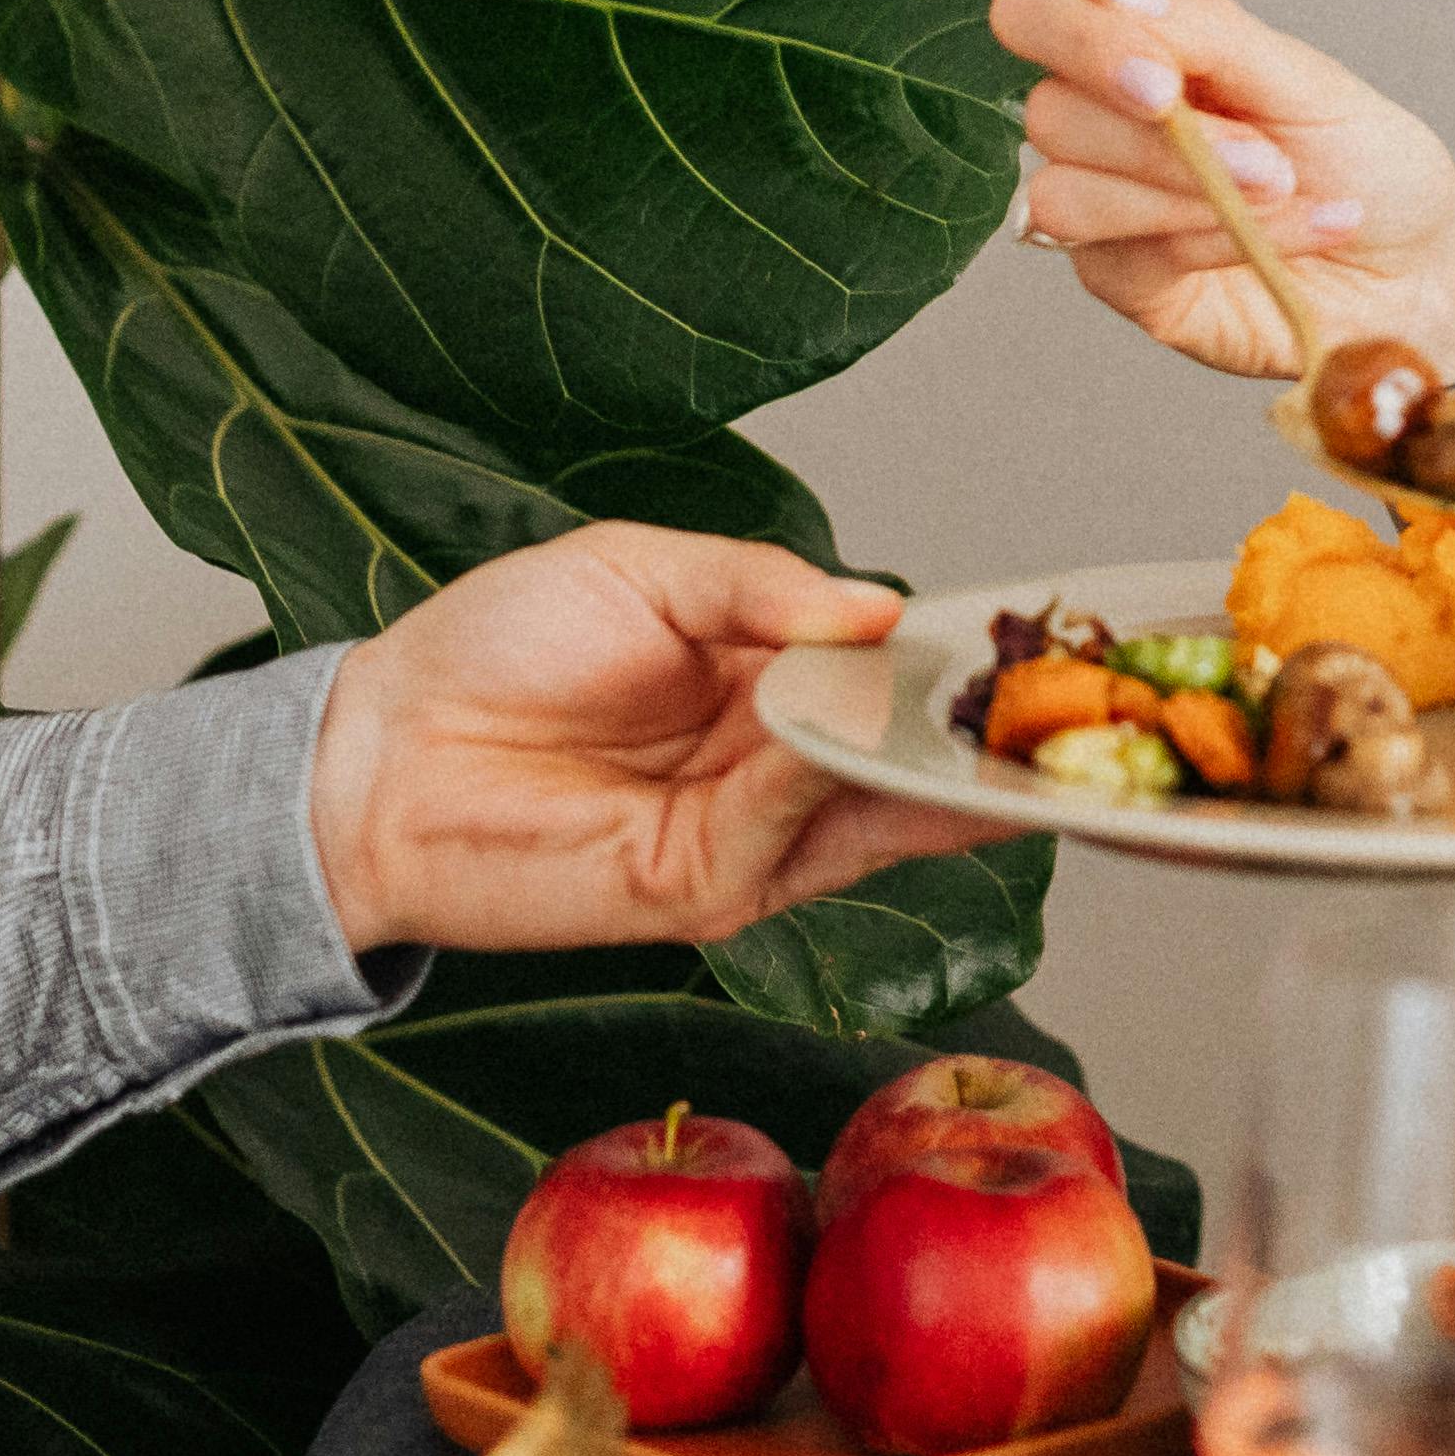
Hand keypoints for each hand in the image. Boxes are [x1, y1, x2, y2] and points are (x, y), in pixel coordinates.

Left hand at [306, 526, 1003, 961]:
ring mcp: (751, 830)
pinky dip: (828, 785)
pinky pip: (795, 832)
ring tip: (1006, 728)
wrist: (383, 752)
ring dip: (939, 772)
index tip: (1041, 637)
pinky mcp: (710, 886)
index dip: (961, 659)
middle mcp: (776, 758)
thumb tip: (883, 611)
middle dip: (985, 734)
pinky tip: (846, 735)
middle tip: (1071, 702)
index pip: (893, 672)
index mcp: (767, 671)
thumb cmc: (495, 648)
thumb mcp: (642, 569)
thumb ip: (763, 587)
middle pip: (910, 753)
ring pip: (879, 806)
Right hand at [980, 0, 1454, 383]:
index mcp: (1140, 48)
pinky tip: (1279, 237)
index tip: (1162, 81)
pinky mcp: (1126, 283)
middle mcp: (1107, 122)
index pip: (1036, 13)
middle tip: (1268, 156)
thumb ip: (1203, 29)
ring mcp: (1108, 207)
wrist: (1417, 273)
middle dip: (1164, 140)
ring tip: (1281, 193)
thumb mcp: (1305, 77)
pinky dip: (1209, 240)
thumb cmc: (1369, 165)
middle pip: (1049, 113)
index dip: (1077, 40)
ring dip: (1186, 194)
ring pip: (1065, 195)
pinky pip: (1118, 258)